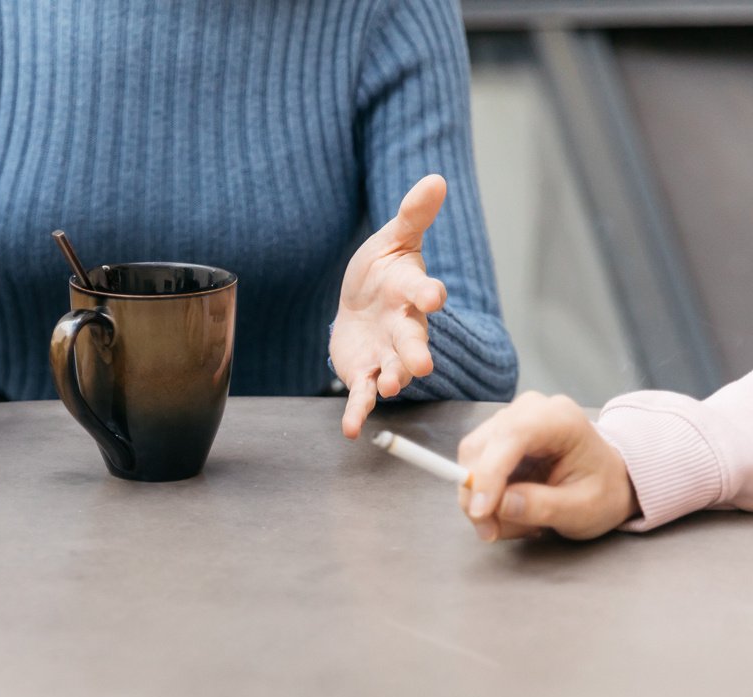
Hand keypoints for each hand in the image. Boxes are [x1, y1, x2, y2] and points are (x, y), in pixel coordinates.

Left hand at [330, 175, 448, 438]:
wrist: (362, 301)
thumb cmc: (383, 269)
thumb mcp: (393, 238)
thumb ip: (413, 214)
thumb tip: (435, 178)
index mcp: (411, 292)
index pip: (423, 291)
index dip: (429, 293)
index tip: (435, 295)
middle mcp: (405, 327)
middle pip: (412, 340)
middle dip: (416, 352)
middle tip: (423, 364)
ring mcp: (386, 354)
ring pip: (393, 370)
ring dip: (391, 381)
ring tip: (386, 388)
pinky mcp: (365, 372)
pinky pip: (362, 394)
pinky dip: (357, 411)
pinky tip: (351, 429)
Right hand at [456, 392, 639, 541]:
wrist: (607, 481)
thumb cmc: (603, 491)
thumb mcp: (585, 510)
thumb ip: (544, 507)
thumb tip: (500, 505)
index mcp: (561, 418)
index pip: (511, 436)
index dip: (488, 473)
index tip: (481, 512)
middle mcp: (529, 410)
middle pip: (480, 447)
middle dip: (477, 494)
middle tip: (491, 532)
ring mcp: (509, 419)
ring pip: (470, 458)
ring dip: (480, 498)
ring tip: (517, 522)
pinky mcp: (496, 435)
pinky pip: (473, 465)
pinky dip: (483, 494)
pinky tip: (511, 507)